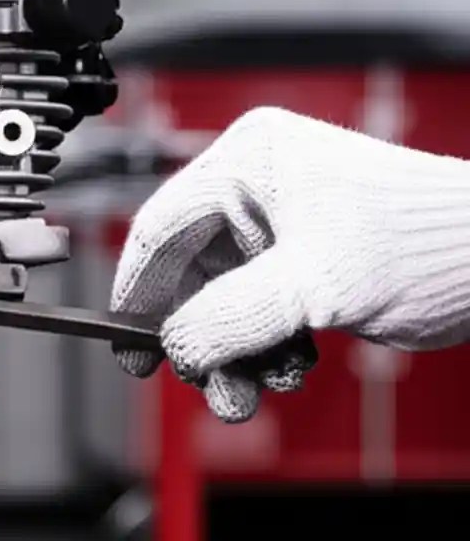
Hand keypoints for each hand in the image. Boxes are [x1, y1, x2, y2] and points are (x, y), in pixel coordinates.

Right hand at [110, 107, 469, 421]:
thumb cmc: (426, 240)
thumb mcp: (313, 284)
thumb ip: (231, 316)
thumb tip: (175, 344)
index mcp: (248, 161)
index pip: (161, 228)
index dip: (137, 291)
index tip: (126, 342)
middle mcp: (257, 187)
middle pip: (191, 273)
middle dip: (200, 337)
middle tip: (207, 385)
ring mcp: (281, 225)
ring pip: (223, 300)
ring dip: (234, 353)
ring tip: (249, 392)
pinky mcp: (304, 260)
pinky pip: (258, 310)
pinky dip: (265, 347)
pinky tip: (289, 367)